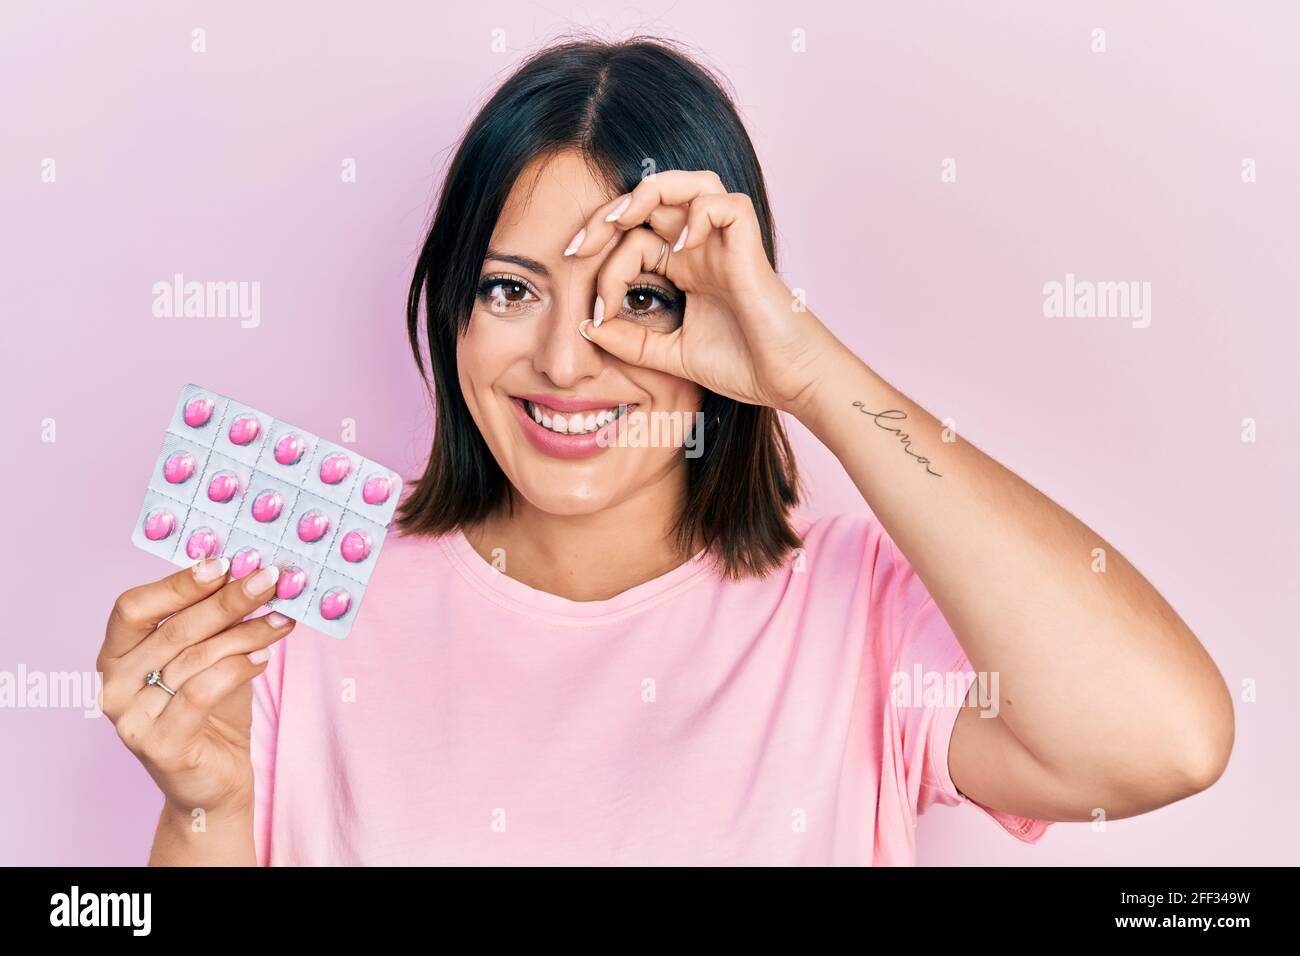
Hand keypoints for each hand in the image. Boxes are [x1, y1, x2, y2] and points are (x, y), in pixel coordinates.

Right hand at [97, 559, 292, 818]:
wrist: (213, 784)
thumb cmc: (212, 712)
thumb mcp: (210, 657)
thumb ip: (216, 622)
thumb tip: (252, 572)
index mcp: (116, 655)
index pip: (134, 606)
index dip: (178, 582)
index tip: (226, 561)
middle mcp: (113, 685)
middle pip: (174, 629)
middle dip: (229, 600)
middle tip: (271, 579)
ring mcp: (131, 718)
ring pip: (195, 658)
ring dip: (247, 632)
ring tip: (282, 619)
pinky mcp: (159, 745)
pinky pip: (202, 692)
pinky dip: (238, 669)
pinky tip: (264, 658)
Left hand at [564, 169, 845, 413]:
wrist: (789, 381)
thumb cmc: (743, 366)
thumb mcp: (670, 355)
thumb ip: (630, 341)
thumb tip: (585, 326)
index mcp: (684, 268)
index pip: (631, 242)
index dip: (602, 269)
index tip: (592, 314)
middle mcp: (702, 247)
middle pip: (650, 200)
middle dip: (606, 216)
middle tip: (576, 248)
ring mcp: (726, 243)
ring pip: (691, 183)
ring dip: (648, 193)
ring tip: (620, 222)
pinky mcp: (750, 247)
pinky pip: (725, 204)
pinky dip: (699, 215)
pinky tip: (679, 252)